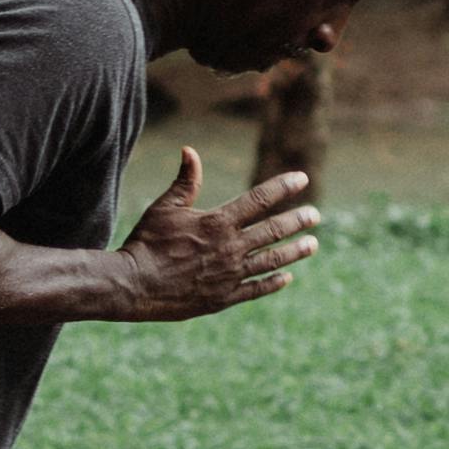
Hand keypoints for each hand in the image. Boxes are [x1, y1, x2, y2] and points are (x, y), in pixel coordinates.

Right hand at [108, 148, 319, 322]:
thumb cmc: (147, 242)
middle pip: (272, 231)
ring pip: (271, 261)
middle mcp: (230, 248)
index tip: (302, 179)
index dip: (283, 187)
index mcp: (217, 222)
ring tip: (312, 245)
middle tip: (315, 216)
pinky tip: (287, 277)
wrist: (134, 286)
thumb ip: (185, 182)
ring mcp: (229, 275)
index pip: (259, 200)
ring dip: (294, 252)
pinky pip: (256, 289)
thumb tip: (190, 150)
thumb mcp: (165, 207)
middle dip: (297, 221)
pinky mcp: (223, 298)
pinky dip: (273, 282)